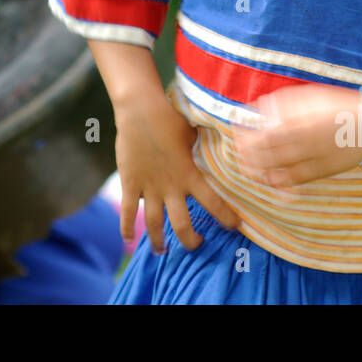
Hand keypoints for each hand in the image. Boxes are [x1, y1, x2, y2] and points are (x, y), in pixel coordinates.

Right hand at [113, 89, 239, 252]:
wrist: (140, 110)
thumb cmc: (170, 117)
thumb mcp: (194, 132)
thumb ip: (203, 146)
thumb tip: (223, 143)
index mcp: (190, 174)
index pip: (213, 202)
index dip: (226, 217)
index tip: (236, 227)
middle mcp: (171, 187)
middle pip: (182, 226)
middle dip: (190, 241)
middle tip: (196, 244)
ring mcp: (149, 187)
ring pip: (155, 224)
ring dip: (159, 241)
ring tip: (162, 251)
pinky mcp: (130, 183)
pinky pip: (128, 211)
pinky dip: (126, 227)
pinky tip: (128, 240)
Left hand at [231, 83, 361, 187]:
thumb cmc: (337, 105)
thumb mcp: (308, 96)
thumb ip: (282, 103)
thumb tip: (259, 109)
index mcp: (296, 124)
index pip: (259, 137)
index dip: (243, 137)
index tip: (236, 131)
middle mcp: (300, 146)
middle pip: (263, 157)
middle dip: (245, 155)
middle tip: (238, 150)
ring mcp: (310, 161)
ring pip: (275, 172)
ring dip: (256, 171)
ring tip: (247, 167)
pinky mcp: (320, 172)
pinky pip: (293, 182)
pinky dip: (277, 183)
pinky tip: (268, 180)